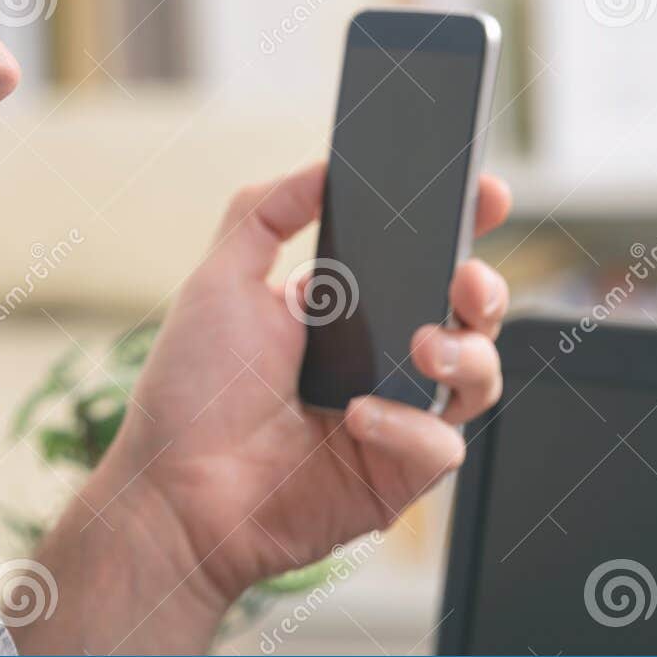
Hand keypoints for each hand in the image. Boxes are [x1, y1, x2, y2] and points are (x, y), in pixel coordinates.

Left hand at [111, 161, 510, 608]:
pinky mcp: (395, 476)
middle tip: (465, 278)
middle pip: (466, 316)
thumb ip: (265, 214)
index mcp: (343, 312)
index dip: (460, 226)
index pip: (418, 261)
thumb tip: (320, 169)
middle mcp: (377, 362)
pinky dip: (407, 426)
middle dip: (484, 288)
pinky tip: (357, 417)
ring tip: (423, 347)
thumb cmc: (190, 392)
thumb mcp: (219, 281)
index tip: (482, 192)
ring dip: (465, 354)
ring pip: (477, 378)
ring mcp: (393, 419)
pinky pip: (440, 445)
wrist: (172, 488)